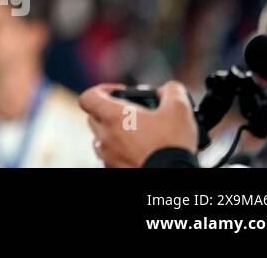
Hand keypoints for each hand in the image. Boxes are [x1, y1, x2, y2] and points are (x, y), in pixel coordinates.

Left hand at [79, 81, 197, 167]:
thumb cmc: (170, 146)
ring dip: (114, 133)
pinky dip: (121, 151)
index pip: (88, 97)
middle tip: (132, 114)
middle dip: (110, 112)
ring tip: (136, 134)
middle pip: (94, 117)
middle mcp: (105, 136)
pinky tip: (140, 151)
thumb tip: (168, 90)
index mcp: (113, 116)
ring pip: (101, 139)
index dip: (102, 90)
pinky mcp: (115, 169)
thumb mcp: (179, 109)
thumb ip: (172, 91)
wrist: (171, 176)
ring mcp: (108, 156)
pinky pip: (111, 157)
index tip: (121, 93)